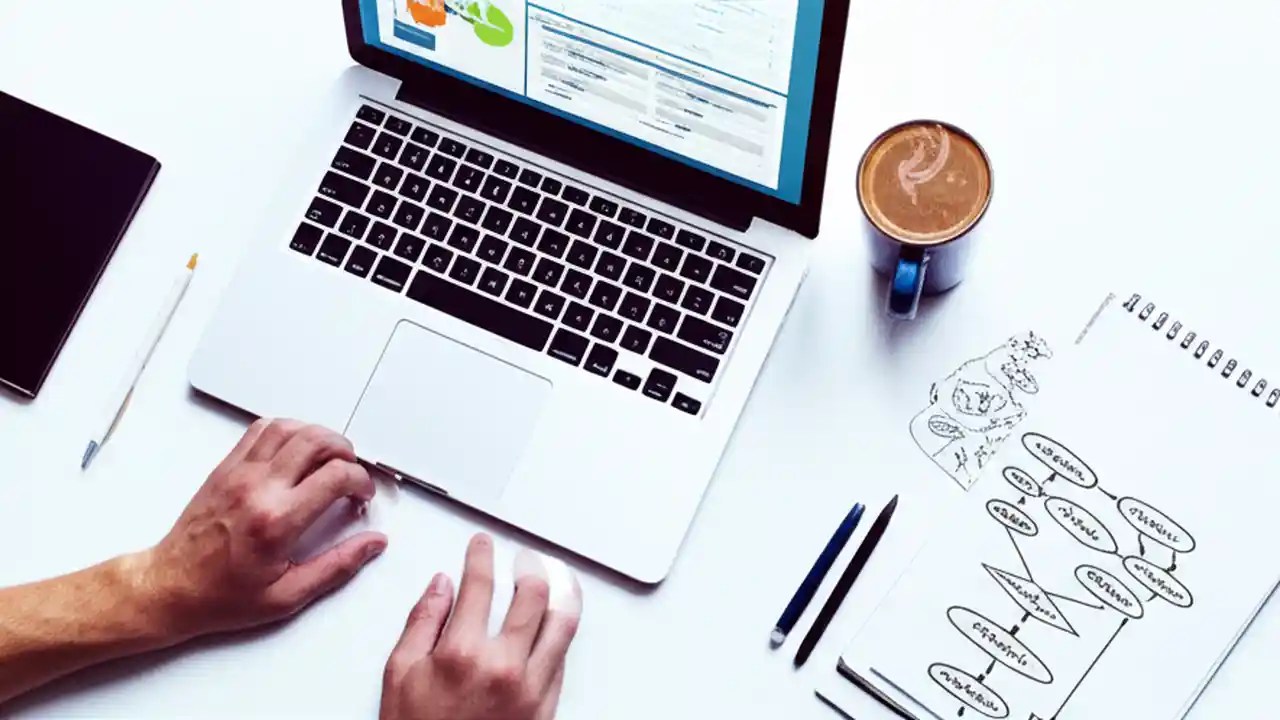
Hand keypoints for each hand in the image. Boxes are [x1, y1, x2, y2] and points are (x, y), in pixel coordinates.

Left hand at [137, 419, 386, 640]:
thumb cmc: (222, 595)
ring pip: (290, 427)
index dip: (361, 482)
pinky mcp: (225, 468)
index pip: (336, 476)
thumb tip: (372, 543)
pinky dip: (287, 430)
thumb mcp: (288, 595)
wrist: (171, 587)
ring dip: (318, 436)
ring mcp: (239, 473)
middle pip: (317, 441)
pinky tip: (295, 450)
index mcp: (278, 522)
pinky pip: (261, 430)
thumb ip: (337, 566)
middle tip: (350, 474)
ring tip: (327, 458)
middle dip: (346, 452)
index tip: (361, 496)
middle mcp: (258, 489)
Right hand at [381, 535, 582, 719]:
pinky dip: (562, 632)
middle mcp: (504, 667)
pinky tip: (556, 621)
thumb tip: (441, 585)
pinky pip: (563, 658)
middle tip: (524, 558)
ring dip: (563, 591)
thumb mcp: (399, 676)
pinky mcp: (547, 707)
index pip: (481, 584)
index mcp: (463, 654)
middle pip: (533, 595)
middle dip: (530, 566)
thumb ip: (422, 622)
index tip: (483, 546)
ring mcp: (532, 688)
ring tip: (557, 577)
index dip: (482, 556)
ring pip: (563, 623)